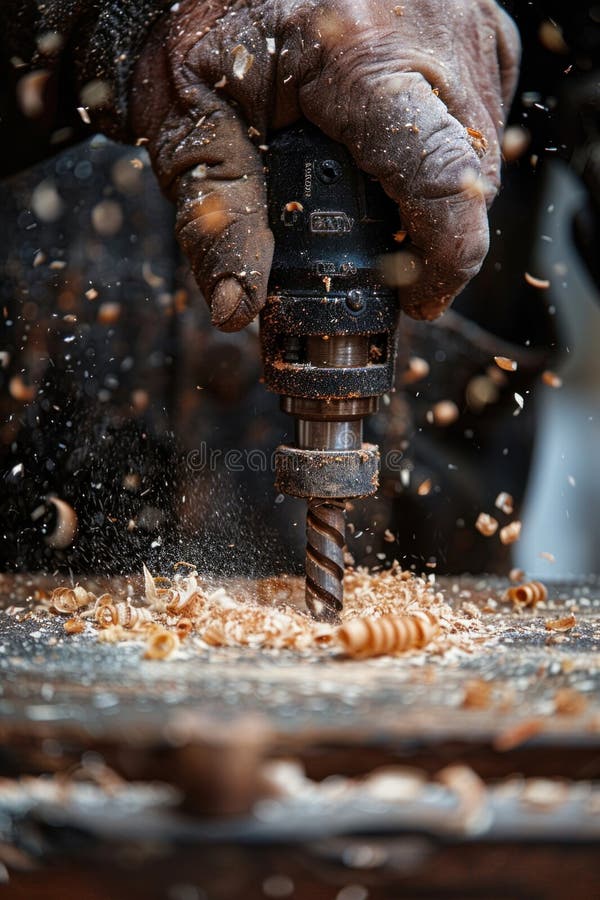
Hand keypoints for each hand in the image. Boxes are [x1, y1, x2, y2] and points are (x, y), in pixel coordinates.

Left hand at [131, 0, 519, 330]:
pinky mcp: (476, 24)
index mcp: (362, 55)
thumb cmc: (204, 23)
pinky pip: (484, 113)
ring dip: (437, 192)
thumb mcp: (191, 121)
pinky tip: (396, 147)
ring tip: (372, 188)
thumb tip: (234, 308)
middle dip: (432, 233)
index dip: (443, 258)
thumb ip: (218, 219)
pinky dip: (448, 149)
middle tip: (376, 250)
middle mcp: (433, 31)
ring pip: (481, 149)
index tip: (417, 299)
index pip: (440, 179)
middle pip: (468, 176)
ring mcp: (464, 21)